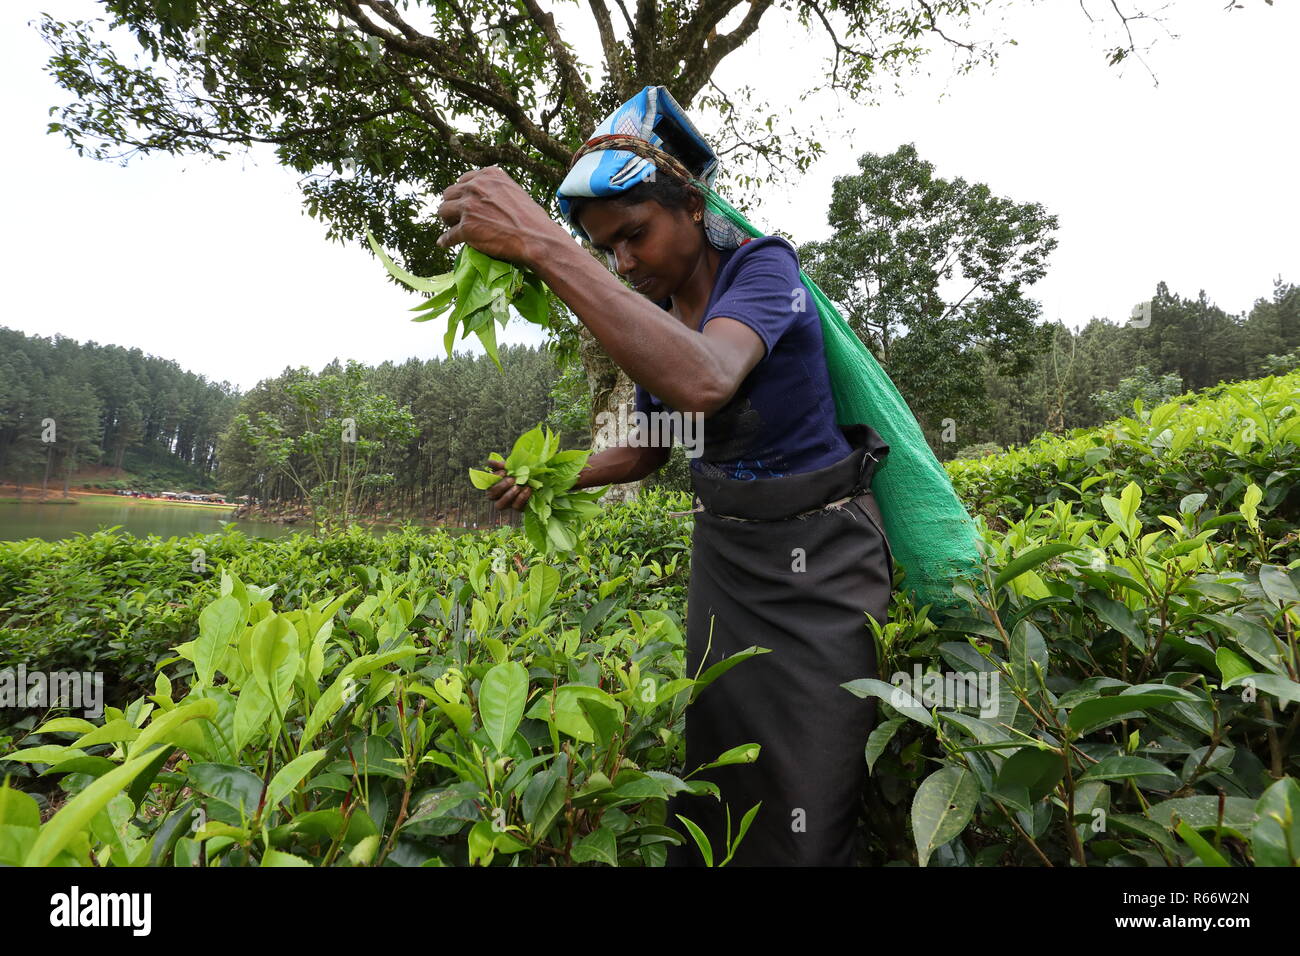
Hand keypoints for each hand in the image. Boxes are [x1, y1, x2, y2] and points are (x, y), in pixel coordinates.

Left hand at [434, 166, 560, 266]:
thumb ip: (495, 190)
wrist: (536, 238)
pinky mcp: (466, 228)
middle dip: (454, 205)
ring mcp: (469, 207)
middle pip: (449, 193)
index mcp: (488, 175)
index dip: (464, 194)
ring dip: (448, 220)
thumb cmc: (531, 218)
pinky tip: (444, 243)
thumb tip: (484, 199)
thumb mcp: (514, 191)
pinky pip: (448, 235)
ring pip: (443, 211)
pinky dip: (446, 240)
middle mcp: (475, 187)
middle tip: (459, 217)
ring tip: (454, 228)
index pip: (464, 180)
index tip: (466, 203)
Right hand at [483, 459, 532, 511]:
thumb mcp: (511, 467)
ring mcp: (507, 504)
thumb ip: (500, 465)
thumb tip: (489, 462)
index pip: (488, 483)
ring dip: (508, 495)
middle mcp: (497, 496)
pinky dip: (522, 498)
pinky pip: (516, 507)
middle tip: (512, 479)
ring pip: (500, 504)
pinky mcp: (517, 508)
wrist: (536, 480)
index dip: (495, 478)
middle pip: (491, 495)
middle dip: (501, 486)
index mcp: (494, 485)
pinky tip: (528, 489)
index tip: (504, 472)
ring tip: (517, 487)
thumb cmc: (520, 473)